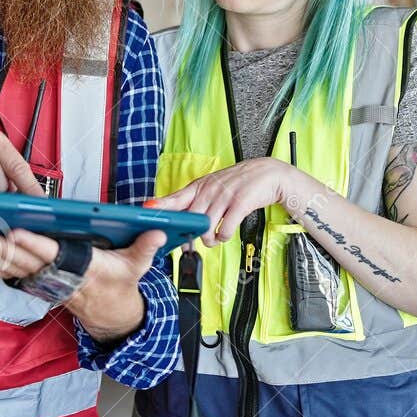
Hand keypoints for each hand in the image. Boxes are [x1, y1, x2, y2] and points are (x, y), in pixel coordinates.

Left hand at [0, 228, 163, 343]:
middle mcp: (59, 276)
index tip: (17, 233)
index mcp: (81, 269)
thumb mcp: (137, 268)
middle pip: (25, 262)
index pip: (54, 254)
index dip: (35, 245)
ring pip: (13, 269)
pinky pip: (9, 275)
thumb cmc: (119, 283)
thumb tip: (157, 233)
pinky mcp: (37, 283)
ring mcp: (46, 282)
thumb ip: (145, 249)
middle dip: (2, 250)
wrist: (110, 313)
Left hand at [153, 157, 312, 245]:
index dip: (162, 205)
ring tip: (213, 239)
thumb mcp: (213, 186)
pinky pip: (225, 229)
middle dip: (189, 235)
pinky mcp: (240, 204)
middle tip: (191, 242)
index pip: (176, 197)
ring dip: (208, 239)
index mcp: (201, 186)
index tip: (148, 211)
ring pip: (206, 226)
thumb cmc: (238, 183)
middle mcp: (210, 189)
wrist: (268, 174)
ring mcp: (225, 196)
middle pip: (190, 218)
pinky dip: (223, 237)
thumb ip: (196, 200)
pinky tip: (225, 234)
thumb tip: (178, 218)